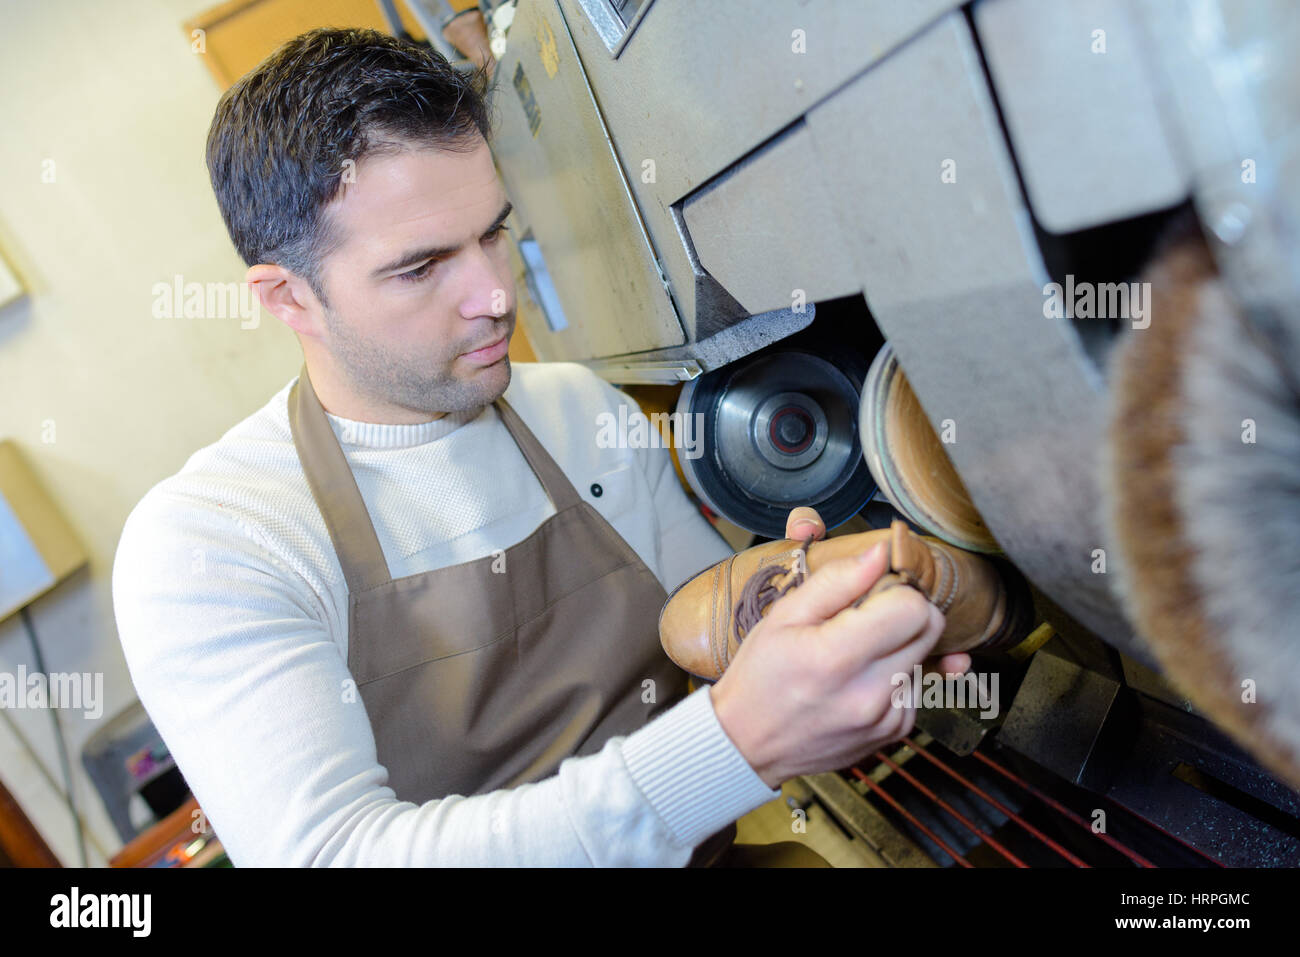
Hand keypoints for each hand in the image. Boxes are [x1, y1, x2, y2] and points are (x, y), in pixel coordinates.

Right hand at [711, 507, 971, 787]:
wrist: (749, 744)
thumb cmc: (760, 676)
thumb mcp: (784, 616)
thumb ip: (837, 580)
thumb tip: (881, 554)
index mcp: (837, 657)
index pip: (912, 608)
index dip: (897, 590)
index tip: (874, 592)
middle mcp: (869, 693)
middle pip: (929, 628)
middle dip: (904, 611)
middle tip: (866, 616)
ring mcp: (887, 717)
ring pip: (926, 655)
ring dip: (901, 644)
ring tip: (855, 653)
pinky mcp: (895, 731)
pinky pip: (916, 685)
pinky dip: (896, 673)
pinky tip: (861, 677)